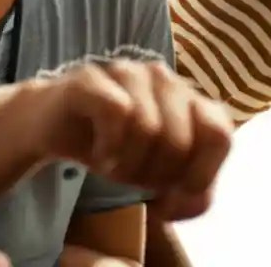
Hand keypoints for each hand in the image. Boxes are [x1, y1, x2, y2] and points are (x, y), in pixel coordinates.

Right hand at [37, 61, 232, 220]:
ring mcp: (126, 72)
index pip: (219, 134)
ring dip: (129, 164)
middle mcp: (163, 78)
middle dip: (156, 176)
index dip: (200, 174)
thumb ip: (192, 192)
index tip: (171, 194)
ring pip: (148, 127)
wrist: (51, 127)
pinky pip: (116, 112)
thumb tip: (191, 198)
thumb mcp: (159, 176)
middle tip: (134, 180)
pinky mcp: (90, 77)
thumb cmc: (114, 148)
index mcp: (188, 98)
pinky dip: (108, 146)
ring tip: (113, 167)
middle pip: (180, 140)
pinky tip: (99, 153)